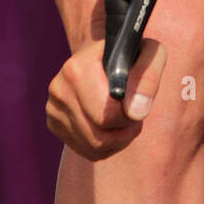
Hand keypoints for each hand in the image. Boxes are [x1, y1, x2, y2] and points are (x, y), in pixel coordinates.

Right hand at [46, 37, 166, 160]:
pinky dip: (106, 145)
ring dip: (118, 140)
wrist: (104, 54)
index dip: (131, 117)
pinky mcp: (54, 123)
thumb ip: (147, 78)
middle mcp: (59, 88)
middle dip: (125, 131)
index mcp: (77, 68)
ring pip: (93, 147)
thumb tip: (136, 112)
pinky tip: (113, 126)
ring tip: (127, 118)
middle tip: (136, 115)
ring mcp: (53, 107)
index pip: (106, 116)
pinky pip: (86, 150)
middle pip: (99, 137)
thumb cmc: (131, 53)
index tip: (140, 105)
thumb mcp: (149, 54)